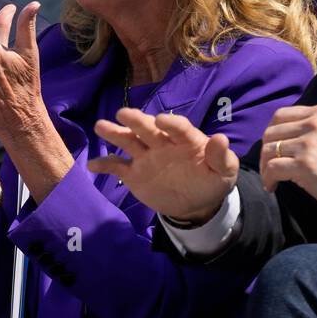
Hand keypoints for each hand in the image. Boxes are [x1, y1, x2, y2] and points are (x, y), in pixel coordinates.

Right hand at [89, 111, 238, 222]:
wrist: (195, 203)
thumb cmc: (212, 181)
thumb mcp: (224, 172)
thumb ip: (221, 157)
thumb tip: (221, 138)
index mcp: (186, 140)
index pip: (178, 127)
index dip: (170, 123)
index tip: (161, 120)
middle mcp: (162, 143)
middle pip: (148, 129)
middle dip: (136, 121)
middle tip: (123, 114)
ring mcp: (146, 157)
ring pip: (128, 141)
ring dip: (115, 133)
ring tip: (100, 126)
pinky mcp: (134, 174)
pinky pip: (117, 167)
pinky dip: (104, 164)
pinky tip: (92, 165)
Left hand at [259, 104, 316, 218]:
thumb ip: (314, 130)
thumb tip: (285, 139)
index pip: (281, 115)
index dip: (272, 132)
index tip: (273, 148)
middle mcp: (315, 123)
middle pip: (271, 132)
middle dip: (265, 151)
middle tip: (269, 166)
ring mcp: (309, 143)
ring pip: (268, 150)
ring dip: (265, 167)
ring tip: (272, 179)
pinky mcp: (305, 164)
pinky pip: (272, 168)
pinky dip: (268, 178)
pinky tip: (273, 187)